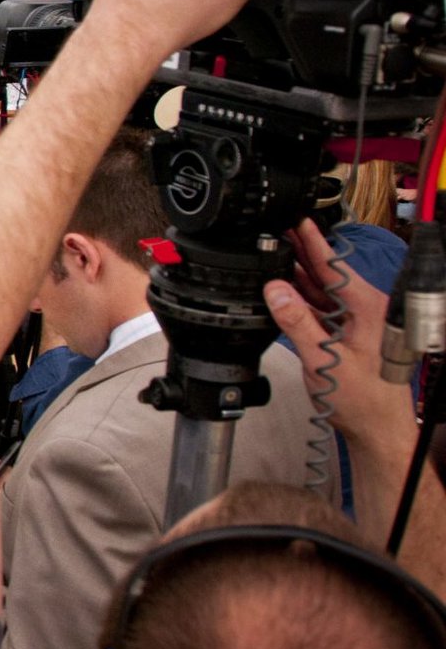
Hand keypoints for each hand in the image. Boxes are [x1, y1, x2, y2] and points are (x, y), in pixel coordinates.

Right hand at [263, 220, 408, 456]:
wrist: (377, 429)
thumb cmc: (364, 400)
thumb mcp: (324, 359)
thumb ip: (297, 322)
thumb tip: (275, 290)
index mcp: (366, 308)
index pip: (333, 265)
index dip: (312, 241)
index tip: (296, 219)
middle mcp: (363, 311)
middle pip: (326, 274)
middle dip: (298, 253)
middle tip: (274, 232)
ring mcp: (356, 323)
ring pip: (321, 292)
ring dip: (296, 278)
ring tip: (271, 257)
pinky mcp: (347, 335)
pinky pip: (320, 310)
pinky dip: (299, 301)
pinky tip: (281, 293)